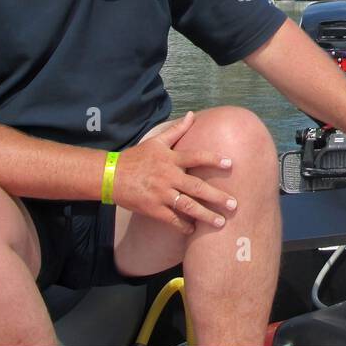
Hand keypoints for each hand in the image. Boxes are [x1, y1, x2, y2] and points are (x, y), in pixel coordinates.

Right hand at [111, 112, 236, 233]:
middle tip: (234, 204)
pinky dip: (183, 225)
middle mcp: (169, 176)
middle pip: (197, 187)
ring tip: (220, 222)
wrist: (111, 175)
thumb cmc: (136, 157)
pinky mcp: (153, 208)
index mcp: (171, 159)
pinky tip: (193, 230)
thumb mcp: (156, 141)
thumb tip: (192, 114)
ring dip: (205, 215)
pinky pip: (172, 219)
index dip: (214, 159)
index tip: (231, 164)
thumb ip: (177, 130)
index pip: (197, 157)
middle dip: (217, 197)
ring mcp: (161, 194)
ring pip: (187, 206)